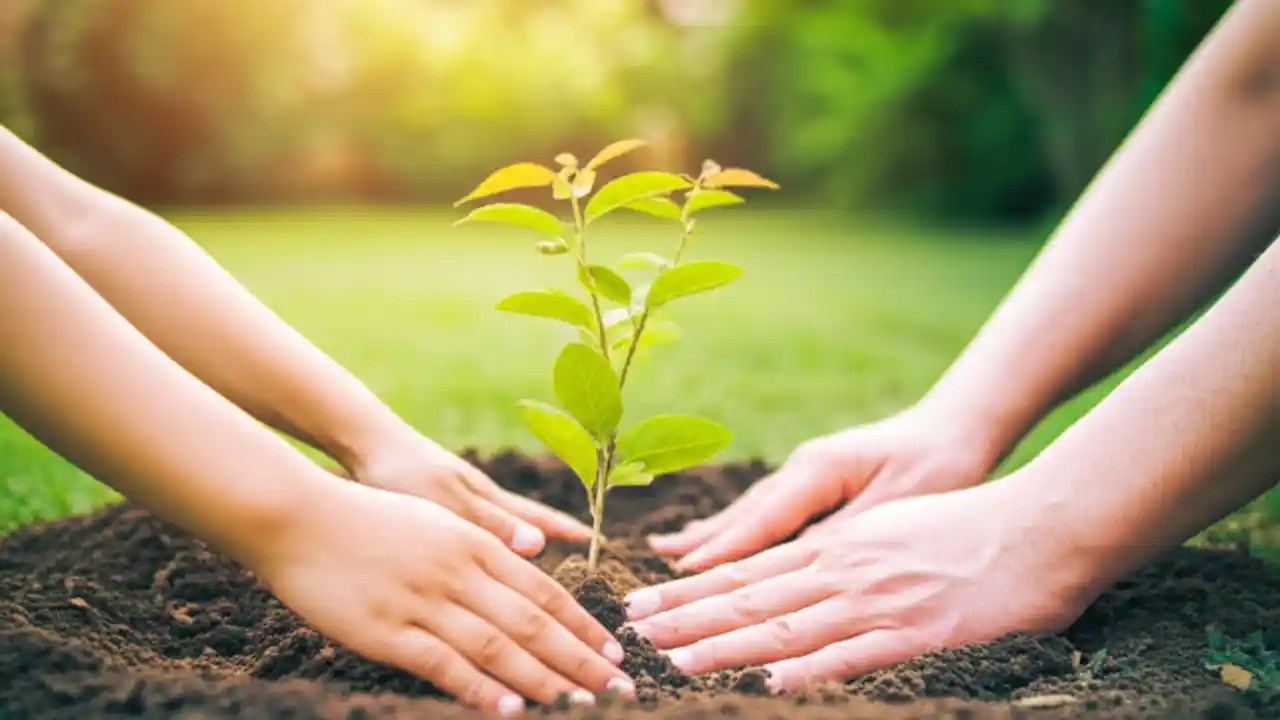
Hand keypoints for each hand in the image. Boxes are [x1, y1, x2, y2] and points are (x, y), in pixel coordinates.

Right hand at [251, 479, 632, 713]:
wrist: (299, 516)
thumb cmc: (369, 517)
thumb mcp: (438, 518)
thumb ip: (485, 541)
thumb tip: (533, 553)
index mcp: (475, 544)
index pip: (544, 592)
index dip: (583, 625)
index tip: (615, 652)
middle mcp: (460, 571)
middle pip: (535, 622)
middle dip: (582, 660)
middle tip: (621, 689)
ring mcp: (425, 601)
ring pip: (500, 646)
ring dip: (547, 680)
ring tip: (583, 706)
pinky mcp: (390, 630)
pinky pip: (445, 664)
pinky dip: (483, 689)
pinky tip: (513, 710)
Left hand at [352, 433, 591, 556]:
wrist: (361, 440)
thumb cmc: (399, 474)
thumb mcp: (446, 505)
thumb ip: (489, 526)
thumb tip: (539, 546)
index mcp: (483, 499)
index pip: (535, 519)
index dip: (563, 532)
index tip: (594, 542)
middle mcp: (475, 493)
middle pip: (522, 515)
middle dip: (551, 529)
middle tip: (581, 539)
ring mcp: (454, 489)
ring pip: (497, 514)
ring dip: (520, 527)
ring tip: (538, 539)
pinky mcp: (430, 491)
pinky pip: (470, 513)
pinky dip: (485, 524)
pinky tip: (474, 531)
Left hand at [626, 480, 1097, 690]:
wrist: (1040, 522)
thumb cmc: (973, 528)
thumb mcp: (894, 528)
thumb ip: (849, 556)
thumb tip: (811, 578)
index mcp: (838, 547)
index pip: (750, 570)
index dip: (695, 590)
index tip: (648, 604)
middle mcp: (844, 568)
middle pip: (751, 595)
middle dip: (688, 616)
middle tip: (634, 631)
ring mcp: (876, 599)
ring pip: (785, 624)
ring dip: (725, 645)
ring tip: (674, 661)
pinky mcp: (916, 629)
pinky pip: (852, 653)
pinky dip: (807, 670)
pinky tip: (769, 683)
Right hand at [649, 405, 997, 570]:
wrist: (956, 429)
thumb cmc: (937, 469)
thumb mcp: (896, 506)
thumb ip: (845, 534)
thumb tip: (799, 562)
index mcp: (818, 470)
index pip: (760, 520)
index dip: (721, 550)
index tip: (683, 573)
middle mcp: (801, 468)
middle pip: (742, 516)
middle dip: (700, 548)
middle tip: (656, 570)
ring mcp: (802, 471)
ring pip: (747, 511)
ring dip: (708, 537)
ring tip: (665, 553)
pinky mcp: (811, 481)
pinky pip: (763, 511)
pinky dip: (732, 528)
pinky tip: (708, 538)